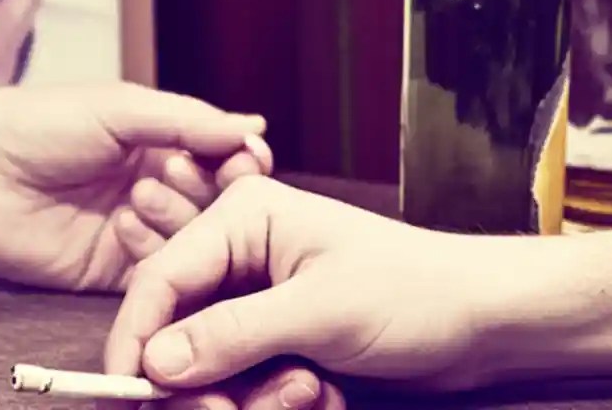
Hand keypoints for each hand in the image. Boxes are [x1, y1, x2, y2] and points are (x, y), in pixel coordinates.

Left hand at [0, 82, 273, 291]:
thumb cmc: (36, 126)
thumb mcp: (119, 107)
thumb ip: (187, 120)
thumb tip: (255, 126)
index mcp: (154, 141)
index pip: (220, 156)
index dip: (239, 160)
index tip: (250, 161)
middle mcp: (151, 186)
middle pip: (215, 200)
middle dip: (210, 189)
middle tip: (178, 173)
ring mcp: (135, 231)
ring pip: (193, 238)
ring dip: (178, 216)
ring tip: (139, 194)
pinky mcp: (113, 271)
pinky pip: (159, 271)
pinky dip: (154, 252)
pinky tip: (123, 226)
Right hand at [101, 175, 522, 408]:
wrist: (482, 321)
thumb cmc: (414, 292)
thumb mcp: (321, 312)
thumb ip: (233, 336)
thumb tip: (155, 363)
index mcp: (242, 219)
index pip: (159, 278)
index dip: (136, 339)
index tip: (129, 395)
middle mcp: (238, 255)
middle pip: (174, 330)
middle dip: (203, 383)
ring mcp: (255, 300)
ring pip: (206, 367)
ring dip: (248, 398)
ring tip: (309, 394)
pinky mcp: (274, 338)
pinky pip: (241, 382)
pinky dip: (271, 402)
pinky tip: (321, 395)